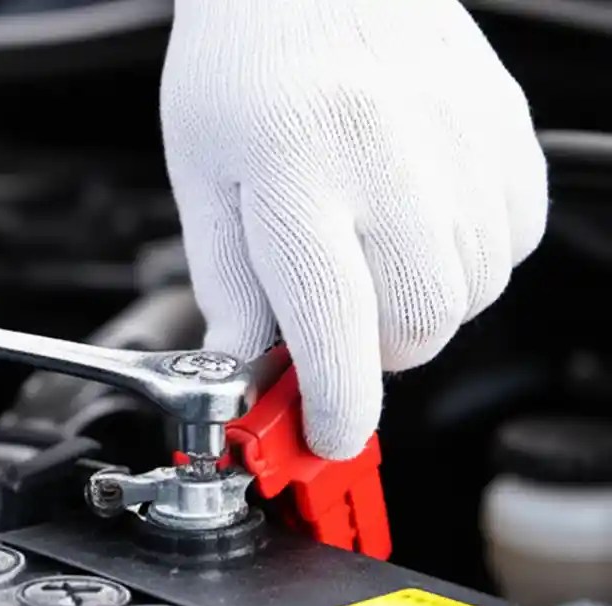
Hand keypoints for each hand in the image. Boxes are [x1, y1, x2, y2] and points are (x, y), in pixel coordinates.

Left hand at [160, 0, 547, 458]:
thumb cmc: (242, 64)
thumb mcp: (201, 176)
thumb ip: (226, 280)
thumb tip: (245, 366)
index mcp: (294, 171)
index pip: (331, 327)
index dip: (334, 405)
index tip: (327, 434)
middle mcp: (387, 156)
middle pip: (416, 325)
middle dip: (372, 352)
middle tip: (334, 319)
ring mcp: (458, 138)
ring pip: (470, 293)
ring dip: (419, 304)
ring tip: (370, 254)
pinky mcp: (503, 125)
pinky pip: (512, 240)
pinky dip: (469, 257)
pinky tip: (419, 221)